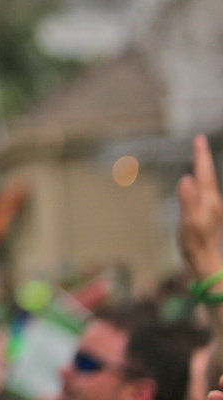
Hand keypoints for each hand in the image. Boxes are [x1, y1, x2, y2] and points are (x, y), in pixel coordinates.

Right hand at [177, 134, 222, 277]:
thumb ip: (188, 200)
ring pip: (207, 182)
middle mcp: (212, 201)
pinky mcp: (207, 213)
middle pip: (207, 175)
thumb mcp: (189, 222)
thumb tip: (186, 178)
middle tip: (199, 141)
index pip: (204, 173)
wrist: (205, 261)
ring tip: (199, 156)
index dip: (201, 156)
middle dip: (202, 158)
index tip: (199, 139)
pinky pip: (203, 190)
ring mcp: (211, 208)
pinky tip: (197, 181)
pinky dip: (200, 180)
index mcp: (208, 200)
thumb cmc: (195, 243)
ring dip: (202, 168)